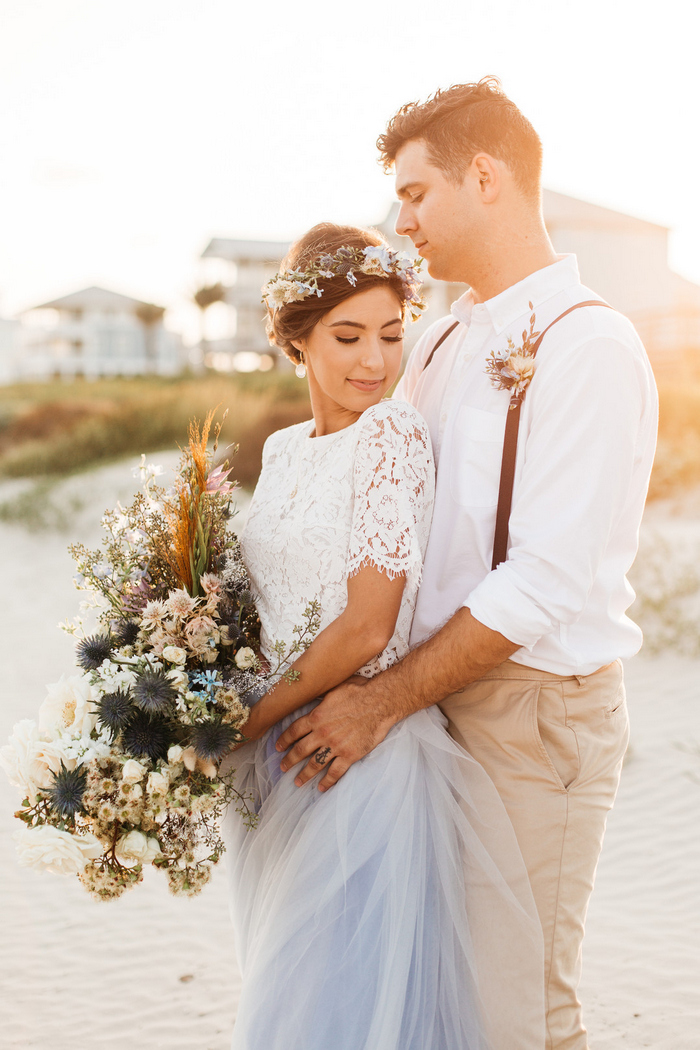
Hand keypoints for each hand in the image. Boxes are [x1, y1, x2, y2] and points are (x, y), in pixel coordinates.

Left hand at [275, 676, 393, 791]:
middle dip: (289, 760)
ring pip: (315, 764)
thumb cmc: (359, 691)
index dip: (284, 740)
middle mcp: (322, 733)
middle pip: (300, 750)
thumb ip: (320, 698)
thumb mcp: (334, 689)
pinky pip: (335, 772)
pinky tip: (322, 787)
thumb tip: (312, 696)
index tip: (278, 747)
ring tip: (297, 782)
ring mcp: (335, 746)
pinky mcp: (349, 755)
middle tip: (283, 768)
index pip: (294, 731)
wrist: (380, 702)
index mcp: (316, 716)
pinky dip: (328, 781)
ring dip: (305, 774)